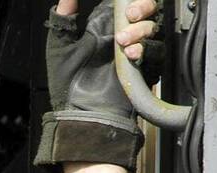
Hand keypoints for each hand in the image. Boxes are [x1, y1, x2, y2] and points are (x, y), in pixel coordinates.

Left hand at [35, 0, 160, 170]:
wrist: (81, 116)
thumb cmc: (68, 86)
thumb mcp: (60, 48)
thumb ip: (63, 19)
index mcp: (103, 28)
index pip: (125, 3)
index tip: (125, 4)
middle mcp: (123, 37)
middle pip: (146, 11)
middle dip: (142, 8)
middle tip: (129, 16)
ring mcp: (136, 53)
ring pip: (153, 30)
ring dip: (142, 30)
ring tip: (123, 42)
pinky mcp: (145, 70)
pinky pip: (156, 53)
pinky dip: (147, 50)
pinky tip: (132, 55)